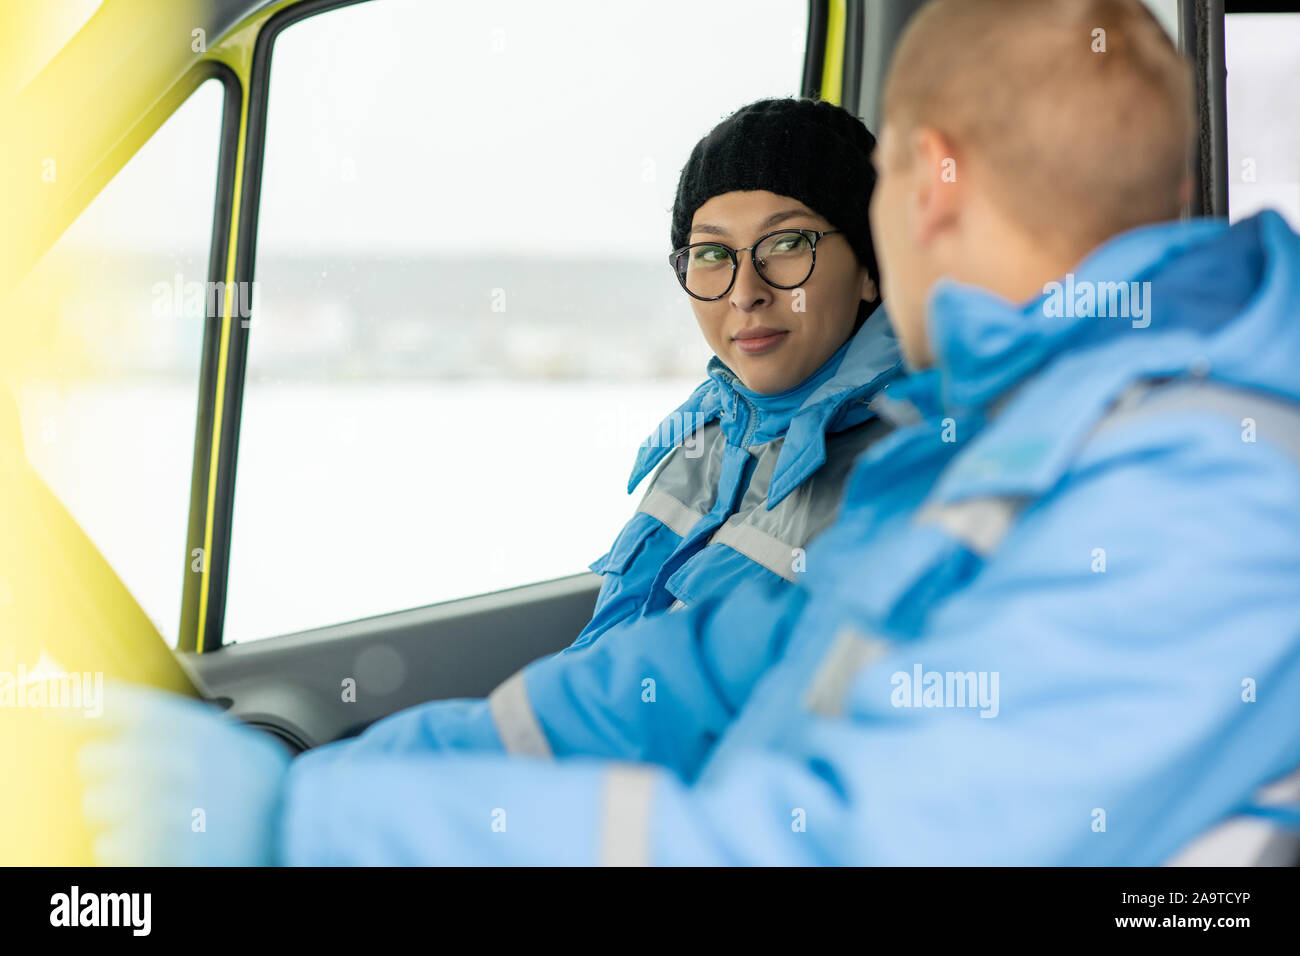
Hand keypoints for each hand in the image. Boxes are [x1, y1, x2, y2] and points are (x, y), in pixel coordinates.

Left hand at [77, 682, 289, 865]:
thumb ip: (186, 728)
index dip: (85, 702)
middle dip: (112, 774)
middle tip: (143, 787)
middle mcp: (176, 765)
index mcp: (199, 730)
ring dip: (117, 814)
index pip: (126, 706)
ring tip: (158, 820)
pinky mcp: (155, 851)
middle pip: (96, 758)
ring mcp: (162, 811)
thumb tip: (124, 719)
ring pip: (96, 804)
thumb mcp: (239, 743)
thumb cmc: (271, 795)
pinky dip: (128, 849)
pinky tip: (161, 844)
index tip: (58, 707)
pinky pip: (110, 846)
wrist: (297, 838)